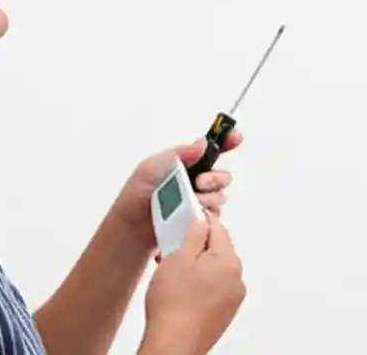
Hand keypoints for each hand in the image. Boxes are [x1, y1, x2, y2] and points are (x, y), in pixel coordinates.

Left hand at [114, 129, 242, 250]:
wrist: (130, 229)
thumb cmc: (135, 197)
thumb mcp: (151, 167)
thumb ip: (178, 154)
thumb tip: (202, 143)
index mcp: (183, 165)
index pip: (210, 151)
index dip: (225, 142)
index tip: (236, 137)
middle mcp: (194, 183)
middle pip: (221, 176)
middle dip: (216, 177)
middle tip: (201, 182)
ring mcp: (197, 203)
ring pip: (220, 197)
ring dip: (210, 197)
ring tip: (192, 202)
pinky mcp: (198, 223)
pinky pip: (215, 217)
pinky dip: (207, 215)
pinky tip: (194, 216)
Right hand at [138, 214, 245, 354]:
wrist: (173, 344)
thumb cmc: (173, 307)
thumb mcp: (178, 258)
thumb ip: (193, 234)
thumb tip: (201, 221)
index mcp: (229, 261)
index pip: (217, 227)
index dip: (198, 220)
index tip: (184, 219)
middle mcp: (236, 279)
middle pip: (217, 249)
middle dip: (195, 246)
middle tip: (172, 250)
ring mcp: (232, 298)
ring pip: (215, 269)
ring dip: (196, 266)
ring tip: (172, 274)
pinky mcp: (224, 312)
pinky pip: (214, 287)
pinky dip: (199, 283)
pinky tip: (180, 290)